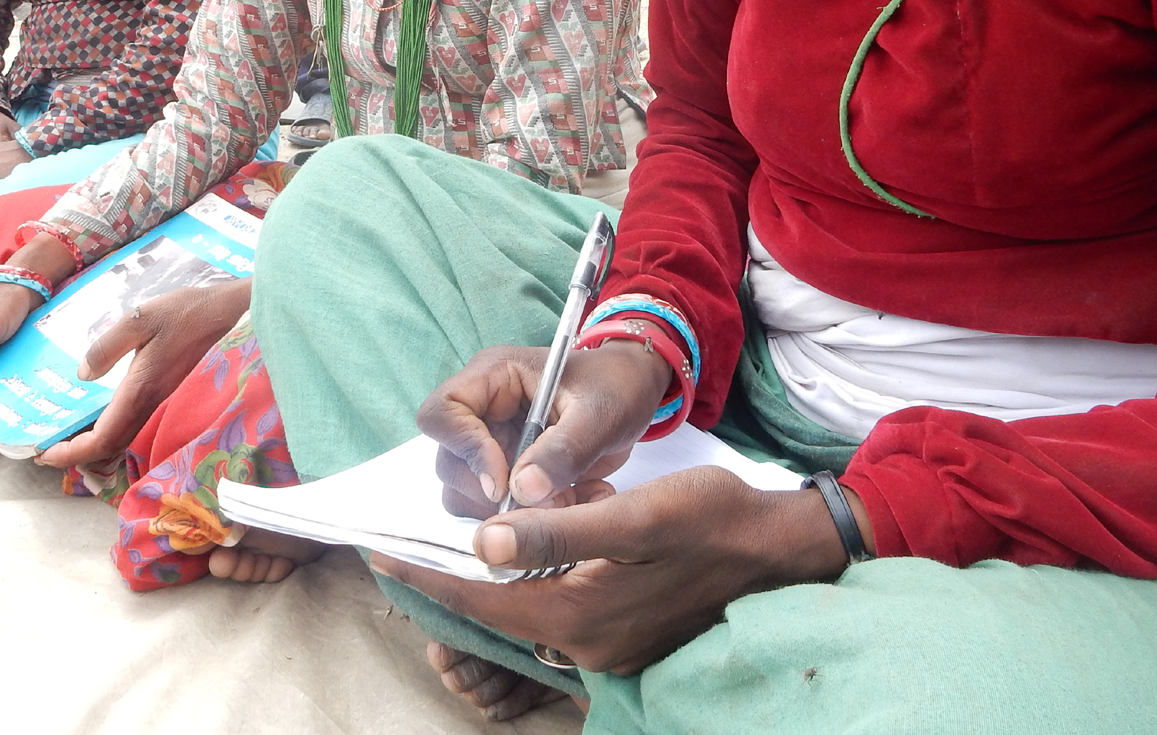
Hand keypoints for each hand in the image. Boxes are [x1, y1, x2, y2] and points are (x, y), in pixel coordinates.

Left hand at [35, 278, 252, 469]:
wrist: (232, 314)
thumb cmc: (187, 313)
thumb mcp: (140, 319)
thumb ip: (107, 347)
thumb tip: (82, 375)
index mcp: (139, 390)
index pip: (101, 439)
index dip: (72, 453)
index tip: (44, 455)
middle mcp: (151, 404)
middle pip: (110, 447)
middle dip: (77, 454)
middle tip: (48, 450)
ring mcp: (163, 402)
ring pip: (124, 438)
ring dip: (95, 444)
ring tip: (69, 436)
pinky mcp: (169, 394)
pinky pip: (135, 424)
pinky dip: (113, 430)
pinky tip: (103, 415)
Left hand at [372, 466, 864, 674]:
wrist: (778, 548)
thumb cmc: (709, 518)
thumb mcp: (632, 515)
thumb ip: (555, 530)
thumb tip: (482, 542)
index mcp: (579, 617)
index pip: (481, 598)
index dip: (427, 576)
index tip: (378, 556)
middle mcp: (588, 642)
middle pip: (499, 610)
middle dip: (455, 577)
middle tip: (407, 545)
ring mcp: (609, 642)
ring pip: (530, 605)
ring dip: (504, 571)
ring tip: (470, 532)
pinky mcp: (626, 629)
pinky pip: (564, 603)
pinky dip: (544, 573)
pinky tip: (546, 534)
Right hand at [418, 341, 673, 515]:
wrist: (636, 393)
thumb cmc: (617, 385)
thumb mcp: (601, 413)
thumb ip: (564, 450)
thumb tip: (520, 492)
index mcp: (493, 376)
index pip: (442, 412)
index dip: (464, 450)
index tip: (503, 483)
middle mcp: (482, 410)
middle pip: (450, 461)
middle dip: (491, 493)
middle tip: (544, 504)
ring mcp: (492, 442)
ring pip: (467, 492)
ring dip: (510, 512)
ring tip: (565, 503)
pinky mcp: (507, 472)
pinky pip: (497, 508)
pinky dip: (527, 519)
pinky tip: (569, 504)